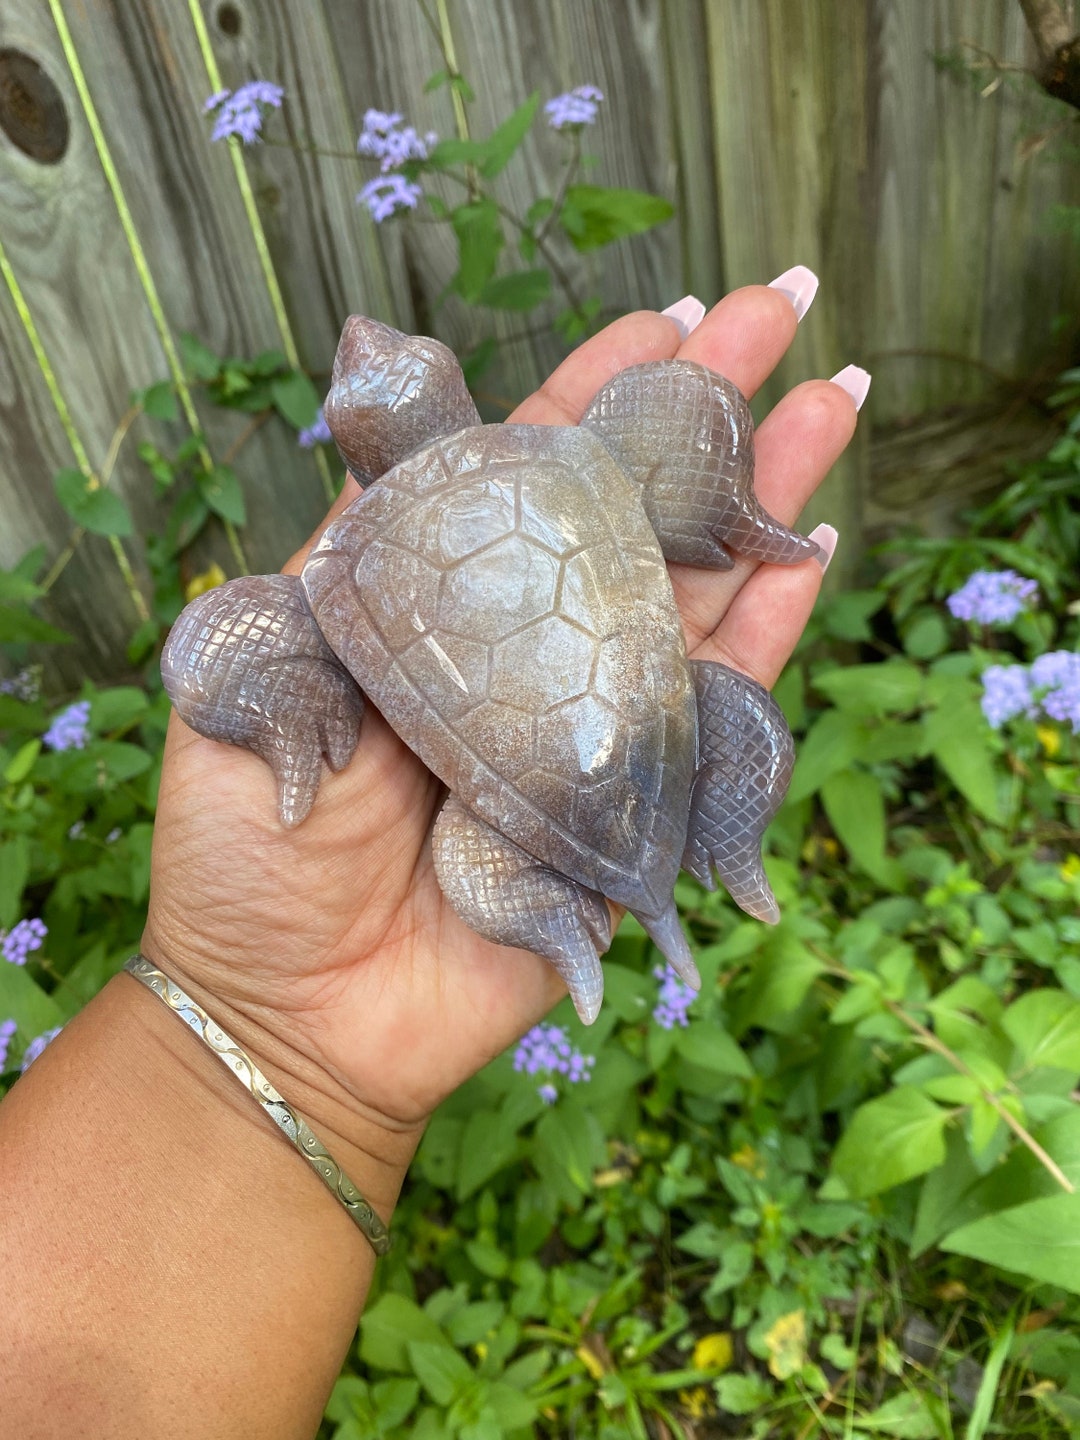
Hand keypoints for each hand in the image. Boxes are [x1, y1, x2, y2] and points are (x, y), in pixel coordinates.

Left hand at [141, 282, 859, 1155]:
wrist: (290, 1011)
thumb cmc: (247, 853)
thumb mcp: (258, 683)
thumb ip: (339, 575)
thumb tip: (408, 458)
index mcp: (432, 605)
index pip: (525, 470)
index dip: (594, 390)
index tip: (669, 318)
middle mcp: (522, 648)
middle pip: (629, 509)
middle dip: (707, 408)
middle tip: (784, 307)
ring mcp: (586, 721)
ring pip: (693, 587)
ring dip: (766, 491)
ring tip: (834, 391)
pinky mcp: (633, 806)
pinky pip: (714, 710)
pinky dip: (767, 633)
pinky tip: (811, 545)